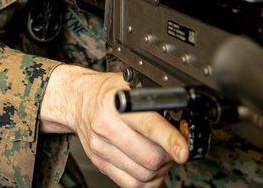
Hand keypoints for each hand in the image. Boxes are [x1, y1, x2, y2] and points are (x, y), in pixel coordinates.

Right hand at [40, 65, 188, 187]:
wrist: (79, 99)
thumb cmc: (109, 91)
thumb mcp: (134, 85)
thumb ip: (157, 102)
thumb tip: (183, 124)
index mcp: (117, 103)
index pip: (149, 126)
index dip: (170, 141)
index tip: (183, 151)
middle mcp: (106, 126)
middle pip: (150, 158)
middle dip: (170, 156)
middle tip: (174, 146)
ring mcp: (101, 148)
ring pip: (143, 175)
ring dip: (160, 170)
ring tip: (161, 155)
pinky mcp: (100, 163)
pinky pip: (131, 185)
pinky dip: (147, 181)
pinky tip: (149, 167)